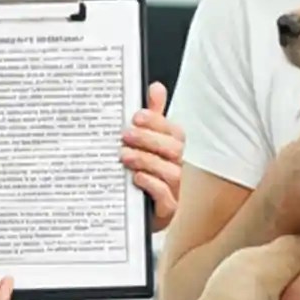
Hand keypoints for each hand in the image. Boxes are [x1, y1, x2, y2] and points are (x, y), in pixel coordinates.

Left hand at [120, 82, 184, 230]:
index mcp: (171, 149)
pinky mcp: (166, 209)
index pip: (174, 131)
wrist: (134, 212)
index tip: (137, 116)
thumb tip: (156, 87)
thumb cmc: (141, 173)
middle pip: (175, 149)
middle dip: (150, 140)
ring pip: (171, 172)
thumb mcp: (143, 142)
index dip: (157, 122)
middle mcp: (175, 167)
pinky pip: (167, 197)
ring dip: (147, 161)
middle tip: (125, 135)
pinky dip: (152, 185)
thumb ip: (152, 117)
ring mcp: (173, 189)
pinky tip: (136, 178)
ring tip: (124, 156)